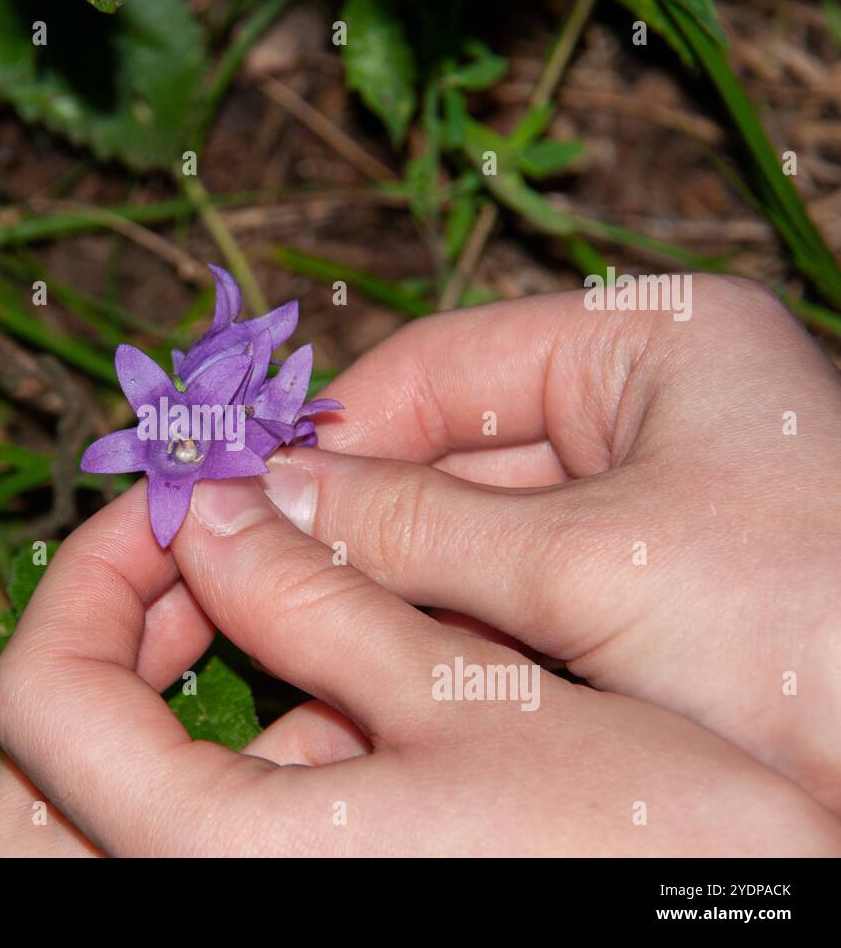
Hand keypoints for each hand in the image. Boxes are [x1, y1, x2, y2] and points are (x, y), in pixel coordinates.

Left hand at [0, 473, 840, 854]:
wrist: (766, 939)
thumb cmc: (642, 851)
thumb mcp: (474, 697)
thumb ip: (316, 594)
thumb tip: (218, 504)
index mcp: (209, 863)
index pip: (44, 697)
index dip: (93, 571)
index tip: (181, 501)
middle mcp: (198, 907)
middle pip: (52, 774)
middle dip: (115, 643)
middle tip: (203, 558)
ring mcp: (245, 913)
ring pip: (127, 812)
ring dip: (192, 699)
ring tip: (308, 608)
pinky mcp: (302, 910)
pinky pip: (215, 847)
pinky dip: (252, 771)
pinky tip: (357, 709)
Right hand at [258, 274, 840, 811]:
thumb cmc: (806, 636)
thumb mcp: (589, 568)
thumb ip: (413, 527)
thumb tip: (262, 493)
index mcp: (654, 347)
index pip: (443, 363)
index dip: (334, 430)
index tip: (242, 493)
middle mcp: (643, 417)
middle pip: (448, 453)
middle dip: (356, 523)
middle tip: (245, 576)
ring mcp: (643, 510)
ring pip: (468, 539)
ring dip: (393, 590)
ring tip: (295, 635)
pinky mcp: (642, 599)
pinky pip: (508, 603)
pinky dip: (447, 639)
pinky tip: (378, 678)